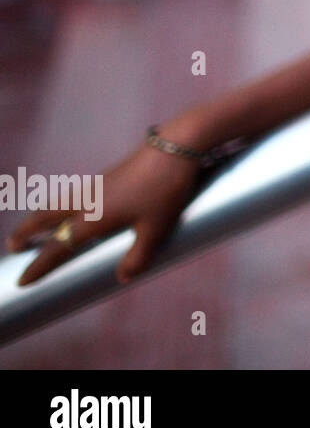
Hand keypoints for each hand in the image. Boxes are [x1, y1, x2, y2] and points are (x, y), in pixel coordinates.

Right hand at [5, 143, 202, 286]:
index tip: (22, 280)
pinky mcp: (110, 175)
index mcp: (93, 217)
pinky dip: (61, 202)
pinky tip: (73, 205)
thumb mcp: (156, 230)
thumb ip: (138, 257)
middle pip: (47, 216)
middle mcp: (88, 200)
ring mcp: (98, 185)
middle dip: (28, 231)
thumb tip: (122, 278)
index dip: (39, 265)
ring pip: (59, 201)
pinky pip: (74, 193)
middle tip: (14, 245)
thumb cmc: (165, 190)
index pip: (58, 246)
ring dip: (42, 214)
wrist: (176, 147)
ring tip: (35, 224)